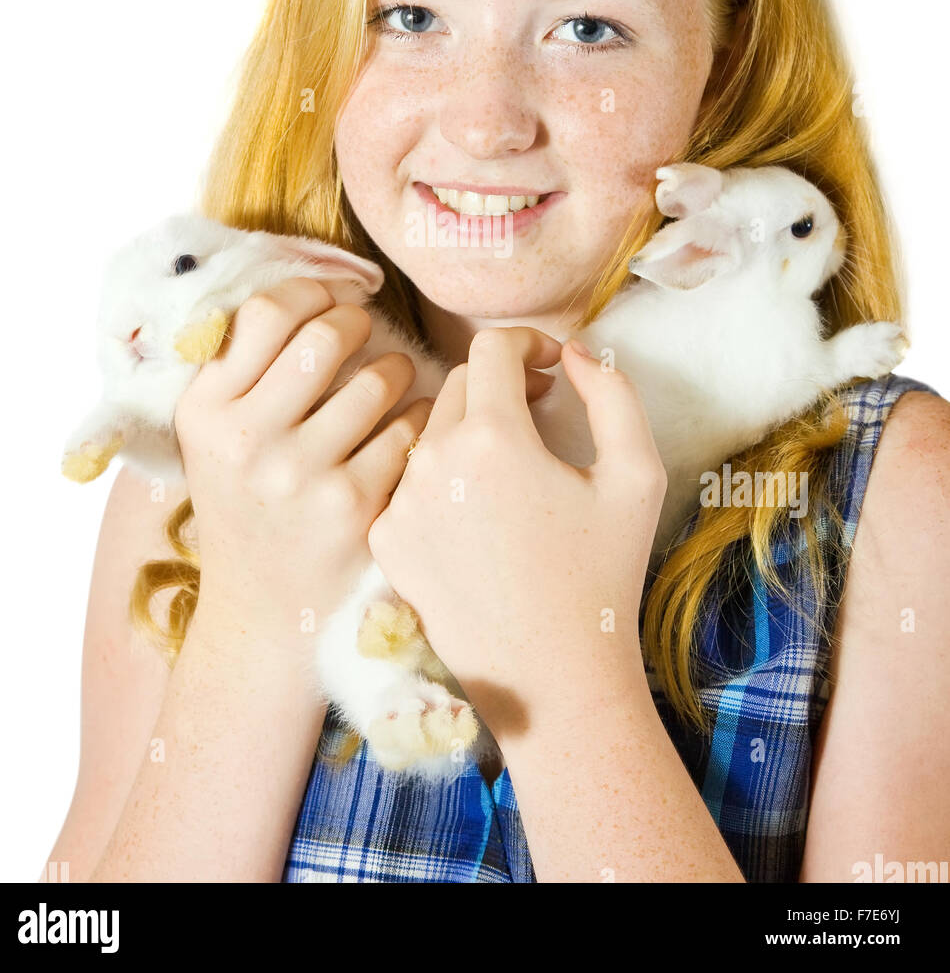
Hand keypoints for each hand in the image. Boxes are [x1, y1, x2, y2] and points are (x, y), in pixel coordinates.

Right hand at [173, 276, 433, 648]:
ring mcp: (301, 476)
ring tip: (395, 378)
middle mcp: (246, 440)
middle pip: (326, 335)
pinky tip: (412, 424)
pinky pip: (408, 431)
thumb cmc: (248, 504)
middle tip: (367, 331)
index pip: (268, 311)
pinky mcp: (353, 508)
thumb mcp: (215, 437)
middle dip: (359, 322)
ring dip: (398, 369)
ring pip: (378, 379)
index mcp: (204, 410)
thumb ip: (243, 367)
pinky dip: (421, 417)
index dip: (313, 290)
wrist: (262, 612)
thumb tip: (310, 284)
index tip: (334, 297)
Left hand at [366, 330, 666, 742]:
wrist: (551, 678)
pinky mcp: (385, 540)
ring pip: (431, 430)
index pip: (492, 347)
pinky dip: (442, 479)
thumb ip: (613, 394)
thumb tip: (575, 352)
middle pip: (459, 382)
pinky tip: (480, 514)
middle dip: (502, 384)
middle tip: (540, 409)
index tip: (552, 365)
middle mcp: (434, 462)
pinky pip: (410, 480)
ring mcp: (401, 502)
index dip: (528, 343)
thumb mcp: (637, 476)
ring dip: (470, 430)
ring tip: (512, 467)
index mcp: (494, 438)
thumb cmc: (603, 577)